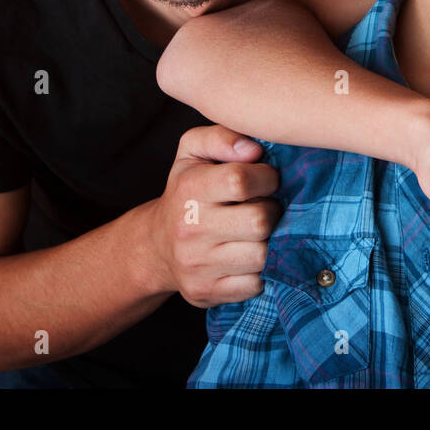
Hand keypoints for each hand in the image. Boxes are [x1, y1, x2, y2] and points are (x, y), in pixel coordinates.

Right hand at [146, 125, 280, 307]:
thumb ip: (221, 136)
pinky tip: (253, 255)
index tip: (267, 179)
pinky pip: (256, 284)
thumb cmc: (187, 191)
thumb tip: (253, 149)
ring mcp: (198, 265)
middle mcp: (190, 229)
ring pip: (262, 256)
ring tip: (261, 232)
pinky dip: (263, 270)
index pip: (240, 180)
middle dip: (273, 211)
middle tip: (267, 207)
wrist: (156, 246)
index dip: (266, 178)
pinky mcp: (208, 292)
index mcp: (190, 189)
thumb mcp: (193, 152)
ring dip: (272, 242)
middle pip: (259, 221)